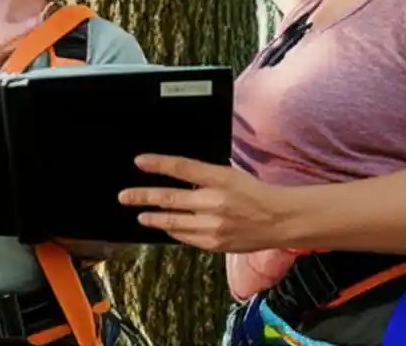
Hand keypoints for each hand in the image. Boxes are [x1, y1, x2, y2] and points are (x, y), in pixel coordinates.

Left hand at [117, 154, 284, 253]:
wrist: (281, 220)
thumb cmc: (256, 194)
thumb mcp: (231, 174)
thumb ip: (204, 175)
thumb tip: (176, 175)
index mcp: (220, 178)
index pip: (182, 167)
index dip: (158, 164)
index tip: (139, 161)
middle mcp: (214, 201)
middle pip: (169, 198)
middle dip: (142, 197)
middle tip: (124, 196)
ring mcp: (213, 225)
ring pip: (173, 221)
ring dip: (153, 217)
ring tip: (140, 215)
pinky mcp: (215, 243)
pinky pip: (185, 237)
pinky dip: (173, 230)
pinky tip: (166, 227)